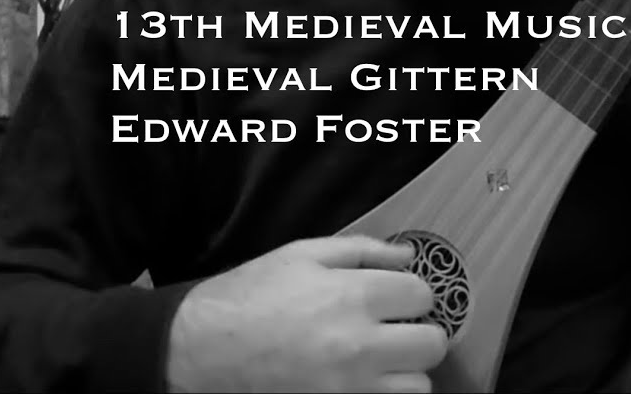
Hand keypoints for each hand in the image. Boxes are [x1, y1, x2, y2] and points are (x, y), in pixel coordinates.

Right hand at [166, 236, 446, 392]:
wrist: (198, 350)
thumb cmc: (248, 296)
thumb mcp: (301, 255)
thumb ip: (362, 251)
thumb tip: (409, 254)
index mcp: (354, 297)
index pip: (423, 296)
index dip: (409, 292)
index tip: (392, 296)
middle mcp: (360, 347)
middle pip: (431, 345)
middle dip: (416, 332)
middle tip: (392, 329)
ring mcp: (349, 390)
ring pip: (418, 387)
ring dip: (403, 371)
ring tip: (374, 360)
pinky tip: (358, 380)